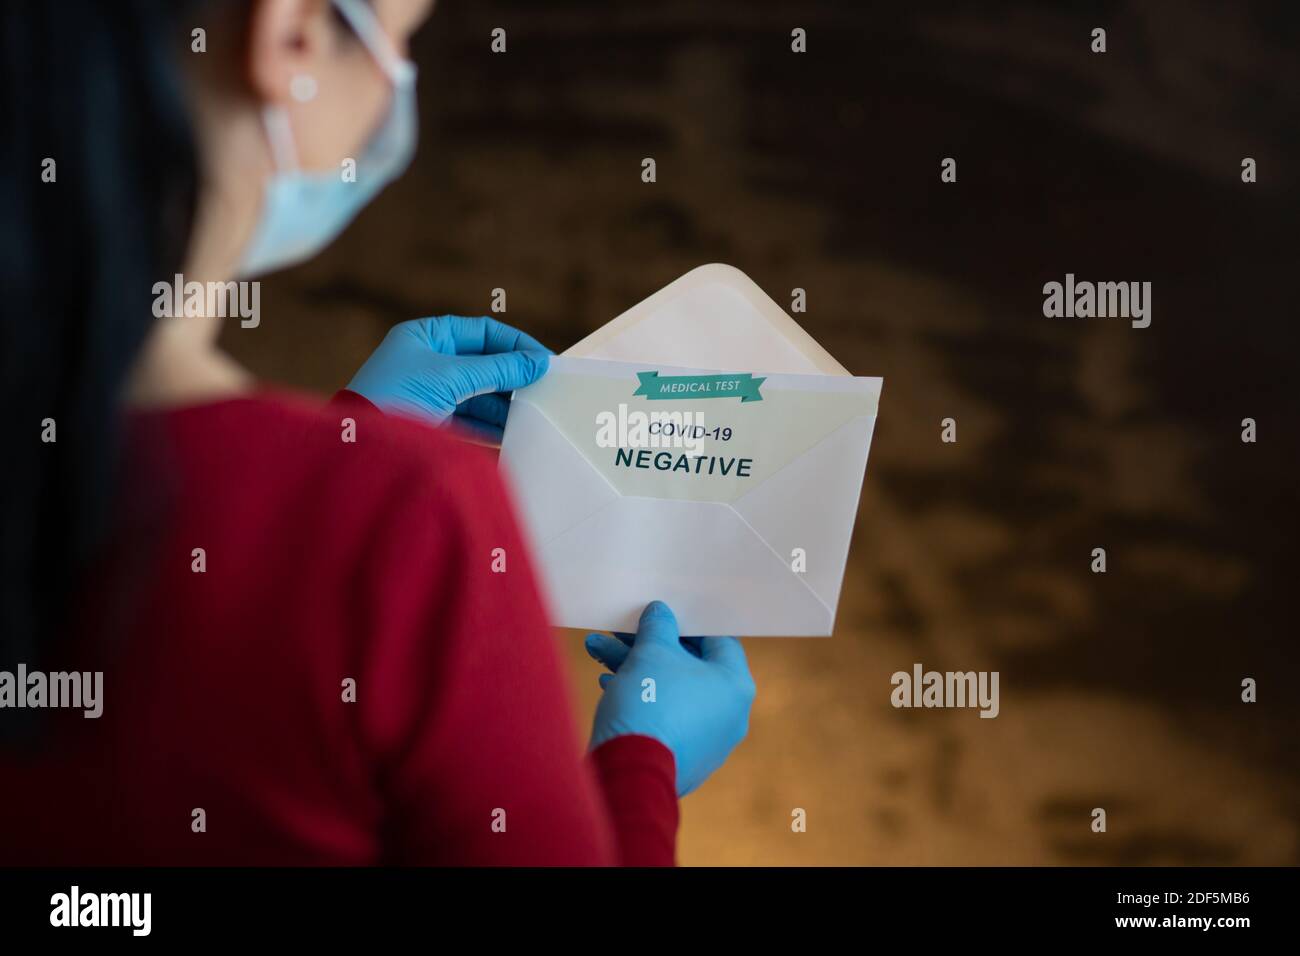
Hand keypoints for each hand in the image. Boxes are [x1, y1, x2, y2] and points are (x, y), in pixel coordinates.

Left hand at [347, 315, 550, 440]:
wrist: (359, 444)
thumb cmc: (396, 396)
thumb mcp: (451, 376)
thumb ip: (497, 369)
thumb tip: (537, 362)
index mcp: (426, 336)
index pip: (483, 332)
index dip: (515, 345)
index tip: (543, 361)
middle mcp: (428, 361)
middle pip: (483, 364)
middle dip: (512, 378)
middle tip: (543, 389)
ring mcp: (430, 393)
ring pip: (479, 394)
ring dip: (504, 405)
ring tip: (532, 413)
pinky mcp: (432, 423)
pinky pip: (470, 420)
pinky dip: (491, 426)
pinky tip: (512, 432)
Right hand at [586, 601, 754, 796]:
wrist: (631, 771)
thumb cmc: (651, 703)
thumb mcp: (652, 652)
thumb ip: (659, 626)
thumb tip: (661, 613)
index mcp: (735, 686)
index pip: (719, 640)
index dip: (688, 622)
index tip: (663, 613)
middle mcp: (728, 716)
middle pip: (688, 666)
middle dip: (648, 645)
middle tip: (620, 630)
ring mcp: (706, 741)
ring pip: (670, 691)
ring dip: (635, 667)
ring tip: (597, 649)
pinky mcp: (681, 758)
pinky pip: (663, 717)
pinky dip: (639, 698)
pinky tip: (606, 682)